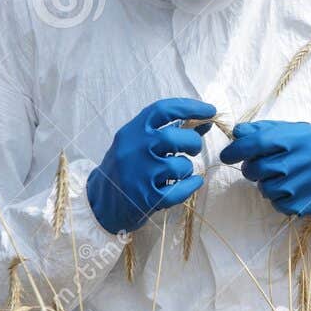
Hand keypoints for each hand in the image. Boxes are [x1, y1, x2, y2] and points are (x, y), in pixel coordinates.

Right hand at [86, 98, 216, 233]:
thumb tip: (205, 122)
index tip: (210, 110)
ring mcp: (140, 175)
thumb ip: (169, 131)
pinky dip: (191, 186)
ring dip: (187, 169)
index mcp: (132, 132)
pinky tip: (190, 184)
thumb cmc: (127, 168)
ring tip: (177, 173)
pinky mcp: (147, 198)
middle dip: (193, 143)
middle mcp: (134, 150)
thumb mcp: (140, 144)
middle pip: (175, 137)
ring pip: (181, 166)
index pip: (163, 110)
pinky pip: (182, 189)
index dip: (190, 107)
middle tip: (193, 149)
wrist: (101, 203)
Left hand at [220, 120, 310, 216]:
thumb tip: (237, 132)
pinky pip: (278, 204)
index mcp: (299, 137)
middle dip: (250, 168)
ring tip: (277, 177)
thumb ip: (263, 130)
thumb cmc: (308, 147)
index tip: (227, 155)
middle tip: (257, 166)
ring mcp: (308, 183)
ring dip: (264, 184)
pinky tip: (288, 189)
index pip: (259, 142)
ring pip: (266, 189)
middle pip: (259, 168)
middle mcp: (306, 159)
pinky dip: (277, 198)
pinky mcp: (308, 202)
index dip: (238, 149)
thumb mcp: (291, 131)